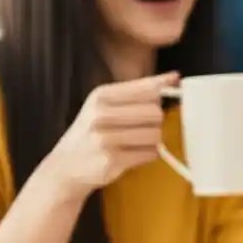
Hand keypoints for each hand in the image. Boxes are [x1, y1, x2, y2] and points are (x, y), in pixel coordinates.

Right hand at [42, 72, 177, 197]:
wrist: (65, 166)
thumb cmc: (94, 131)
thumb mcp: (106, 104)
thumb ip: (139, 90)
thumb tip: (175, 76)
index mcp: (101, 96)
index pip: (147, 89)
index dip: (165, 91)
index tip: (176, 90)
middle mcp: (101, 115)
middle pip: (155, 112)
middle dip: (155, 121)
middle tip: (142, 127)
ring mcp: (105, 139)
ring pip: (155, 134)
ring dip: (153, 140)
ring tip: (135, 142)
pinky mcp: (112, 160)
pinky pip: (150, 153)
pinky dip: (148, 154)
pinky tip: (132, 154)